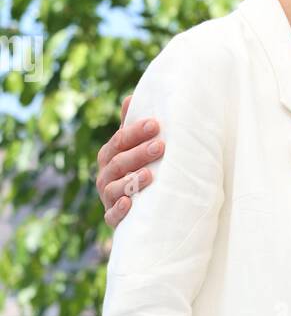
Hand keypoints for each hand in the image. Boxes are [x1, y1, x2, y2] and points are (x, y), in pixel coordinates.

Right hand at [96, 94, 163, 228]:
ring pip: (115, 188)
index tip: (155, 124)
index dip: (135, 131)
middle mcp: (105, 176)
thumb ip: (130, 128)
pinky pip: (112, 216)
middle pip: (118, 162)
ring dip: (132, 180)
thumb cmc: (135, 172)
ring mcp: (108, 198)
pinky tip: (130, 203)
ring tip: (149, 174)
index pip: (120, 140)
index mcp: (110, 156)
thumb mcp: (132, 150)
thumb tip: (131, 97)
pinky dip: (120, 210)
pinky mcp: (112, 219)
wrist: (136, 213)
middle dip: (139, 154)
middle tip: (160, 146)